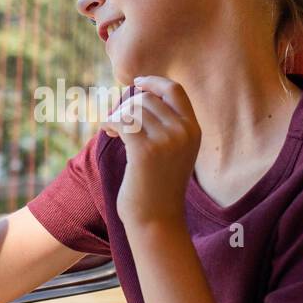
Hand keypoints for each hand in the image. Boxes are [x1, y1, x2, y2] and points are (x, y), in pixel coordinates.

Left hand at [102, 75, 200, 229]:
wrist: (156, 220)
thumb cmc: (158, 186)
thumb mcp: (172, 151)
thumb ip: (166, 125)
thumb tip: (141, 94)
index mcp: (194, 130)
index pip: (175, 90)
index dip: (153, 82)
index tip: (136, 82)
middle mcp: (184, 132)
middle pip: (148, 99)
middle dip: (128, 106)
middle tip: (118, 123)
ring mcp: (167, 141)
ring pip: (134, 109)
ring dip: (118, 116)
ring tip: (114, 130)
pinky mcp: (145, 151)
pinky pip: (122, 121)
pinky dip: (111, 122)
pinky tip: (108, 132)